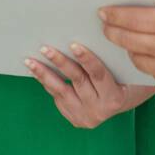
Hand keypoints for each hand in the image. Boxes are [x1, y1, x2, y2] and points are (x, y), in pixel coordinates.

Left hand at [24, 43, 154, 127]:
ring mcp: (85, 116)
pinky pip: (58, 98)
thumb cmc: (124, 79)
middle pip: (77, 81)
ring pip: (61, 91)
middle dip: (60, 62)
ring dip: (44, 75)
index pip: (98, 74)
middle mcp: (99, 109)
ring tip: (30, 61)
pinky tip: (37, 71)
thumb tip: (89, 35)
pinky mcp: (74, 119)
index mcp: (115, 97)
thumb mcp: (123, 70)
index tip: (74, 44)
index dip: (86, 59)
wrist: (123, 102)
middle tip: (45, 48)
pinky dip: (47, 83)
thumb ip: (110, 58)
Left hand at [100, 0, 154, 101]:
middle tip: (106, 26)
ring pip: (136, 59)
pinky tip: (153, 56)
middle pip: (128, 40)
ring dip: (130, 49)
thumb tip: (154, 4)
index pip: (134, 19)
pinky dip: (150, 63)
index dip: (115, 15)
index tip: (103, 12)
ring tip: (130, 40)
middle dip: (112, 32)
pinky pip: (152, 73)